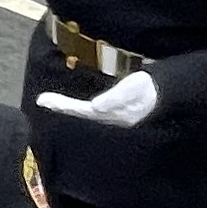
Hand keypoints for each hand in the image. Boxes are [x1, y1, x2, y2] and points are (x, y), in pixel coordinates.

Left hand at [35, 68, 160, 127]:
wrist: (164, 93)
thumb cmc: (148, 89)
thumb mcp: (134, 89)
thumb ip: (115, 98)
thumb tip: (96, 106)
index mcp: (112, 114)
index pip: (83, 111)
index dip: (65, 106)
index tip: (46, 100)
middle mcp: (110, 118)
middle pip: (81, 114)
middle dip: (62, 107)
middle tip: (42, 100)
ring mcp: (112, 116)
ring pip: (84, 113)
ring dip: (67, 107)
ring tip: (47, 101)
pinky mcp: (114, 112)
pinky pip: (90, 111)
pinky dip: (77, 108)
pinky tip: (68, 105)